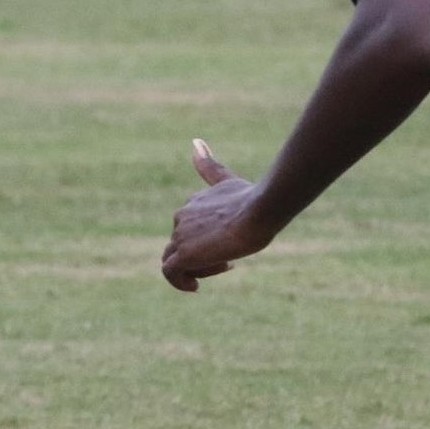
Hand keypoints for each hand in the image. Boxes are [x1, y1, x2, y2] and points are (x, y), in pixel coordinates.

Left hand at [162, 139, 275, 291]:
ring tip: (224, 264)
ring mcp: (181, 236)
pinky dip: (181, 282)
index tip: (228, 247)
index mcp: (192, 204)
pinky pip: (170, 273)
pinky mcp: (184, 254)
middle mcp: (181, 218)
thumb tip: (194, 141)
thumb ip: (210, 167)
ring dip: (198, 268)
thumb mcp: (229, 180)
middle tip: (229, 259)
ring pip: (176, 260)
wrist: (259, 211)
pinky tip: (195, 287)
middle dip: (203, 256)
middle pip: (181, 246)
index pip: (188, 228)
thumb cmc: (251, 198)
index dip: (207, 240)